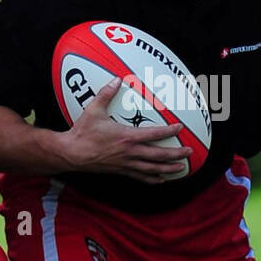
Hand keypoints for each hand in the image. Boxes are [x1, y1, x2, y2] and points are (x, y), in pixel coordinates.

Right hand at [59, 80, 190, 183]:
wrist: (71, 153)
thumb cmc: (82, 132)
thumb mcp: (93, 110)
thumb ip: (106, 93)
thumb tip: (116, 79)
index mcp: (127, 137)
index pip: (154, 134)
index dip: (169, 131)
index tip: (180, 127)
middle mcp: (130, 152)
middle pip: (159, 155)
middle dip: (176, 154)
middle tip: (189, 152)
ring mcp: (126, 164)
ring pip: (153, 169)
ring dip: (169, 169)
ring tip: (181, 168)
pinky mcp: (121, 171)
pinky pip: (140, 177)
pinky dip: (152, 179)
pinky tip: (160, 180)